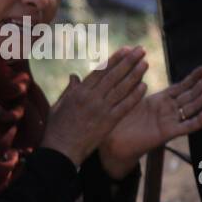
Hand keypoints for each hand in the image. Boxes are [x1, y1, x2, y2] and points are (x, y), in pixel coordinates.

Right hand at [40, 46, 147, 167]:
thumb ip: (68, 90)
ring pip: (122, 88)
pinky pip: (125, 106)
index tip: (125, 50)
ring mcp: (101, 110)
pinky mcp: (109, 122)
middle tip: (140, 50)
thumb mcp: (58, 106)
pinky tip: (144, 86)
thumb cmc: (56, 129)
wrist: (61, 151)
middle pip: (114, 76)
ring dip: (135, 74)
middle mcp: (91, 98)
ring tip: (145, 63)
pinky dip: (135, 95)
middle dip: (128, 61)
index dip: (114, 59)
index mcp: (78, 92)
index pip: (100, 71)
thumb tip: (74, 76)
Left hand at [98, 66, 201, 178]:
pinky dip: (197, 121)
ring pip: (191, 108)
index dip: (192, 78)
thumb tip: (137, 64)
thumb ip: (136, 85)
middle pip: (189, 95)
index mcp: (160, 100)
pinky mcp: (167, 133)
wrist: (114, 143)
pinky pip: (185, 127)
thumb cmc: (120, 121)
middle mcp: (167, 110)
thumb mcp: (129, 99)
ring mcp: (169, 121)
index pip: (180, 87)